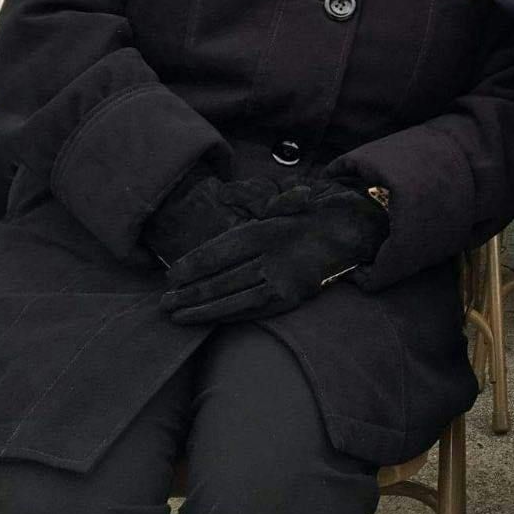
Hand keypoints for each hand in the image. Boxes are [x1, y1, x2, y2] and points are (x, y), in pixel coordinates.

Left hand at [160, 182, 389, 323]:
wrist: (350, 237)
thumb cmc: (309, 219)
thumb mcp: (286, 201)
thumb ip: (255, 201)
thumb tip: (227, 194)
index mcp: (268, 230)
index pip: (222, 249)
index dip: (192, 264)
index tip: (168, 274)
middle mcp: (274, 257)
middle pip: (223, 277)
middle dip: (189, 291)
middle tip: (163, 301)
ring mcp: (283, 281)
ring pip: (234, 298)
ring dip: (202, 309)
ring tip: (175, 316)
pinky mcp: (290, 299)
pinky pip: (252, 310)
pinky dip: (226, 315)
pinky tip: (206, 319)